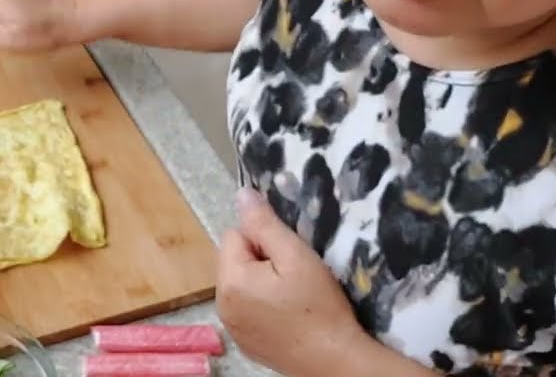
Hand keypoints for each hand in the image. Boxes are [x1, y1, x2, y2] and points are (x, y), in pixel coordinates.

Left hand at [216, 189, 364, 376]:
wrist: (334, 362)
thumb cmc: (319, 307)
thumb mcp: (296, 256)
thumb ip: (265, 224)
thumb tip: (242, 196)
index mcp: (230, 280)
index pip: (234, 234)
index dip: (263, 239)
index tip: (288, 257)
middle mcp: (221, 304)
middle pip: (234, 260)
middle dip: (260, 260)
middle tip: (292, 277)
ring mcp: (231, 326)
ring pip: (240, 284)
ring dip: (260, 282)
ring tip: (292, 296)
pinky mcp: (244, 342)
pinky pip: (245, 308)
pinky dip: (261, 306)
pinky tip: (287, 316)